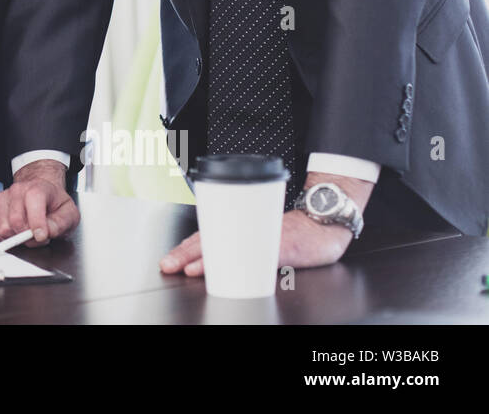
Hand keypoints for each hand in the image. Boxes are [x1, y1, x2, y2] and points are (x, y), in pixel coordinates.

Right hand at [0, 159, 79, 244]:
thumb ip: (60, 223)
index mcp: (37, 188)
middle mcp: (16, 191)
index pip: (33, 202)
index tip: (42, 236)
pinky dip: (4, 237)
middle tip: (38, 236)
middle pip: (16, 221)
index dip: (37, 223)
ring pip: (3, 228)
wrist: (40, 194)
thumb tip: (45, 233)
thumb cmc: (54, 204)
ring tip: (26, 232)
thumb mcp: (69, 214)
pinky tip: (15, 231)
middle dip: (28, 236)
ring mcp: (1, 198)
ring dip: (16, 237)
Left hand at [160, 172, 373, 275]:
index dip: (186, 249)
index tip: (170, 260)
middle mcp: (248, 228)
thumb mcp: (262, 233)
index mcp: (240, 225)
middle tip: (169, 264)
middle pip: (212, 240)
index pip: (207, 236)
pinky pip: (260, 255)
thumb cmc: (293, 232)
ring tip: (189, 268)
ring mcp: (265, 236)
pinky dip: (243, 263)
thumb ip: (241, 243)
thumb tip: (214, 263)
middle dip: (187, 254)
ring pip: (231, 246)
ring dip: (208, 259)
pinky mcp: (284, 246)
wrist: (324, 223)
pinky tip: (231, 271)